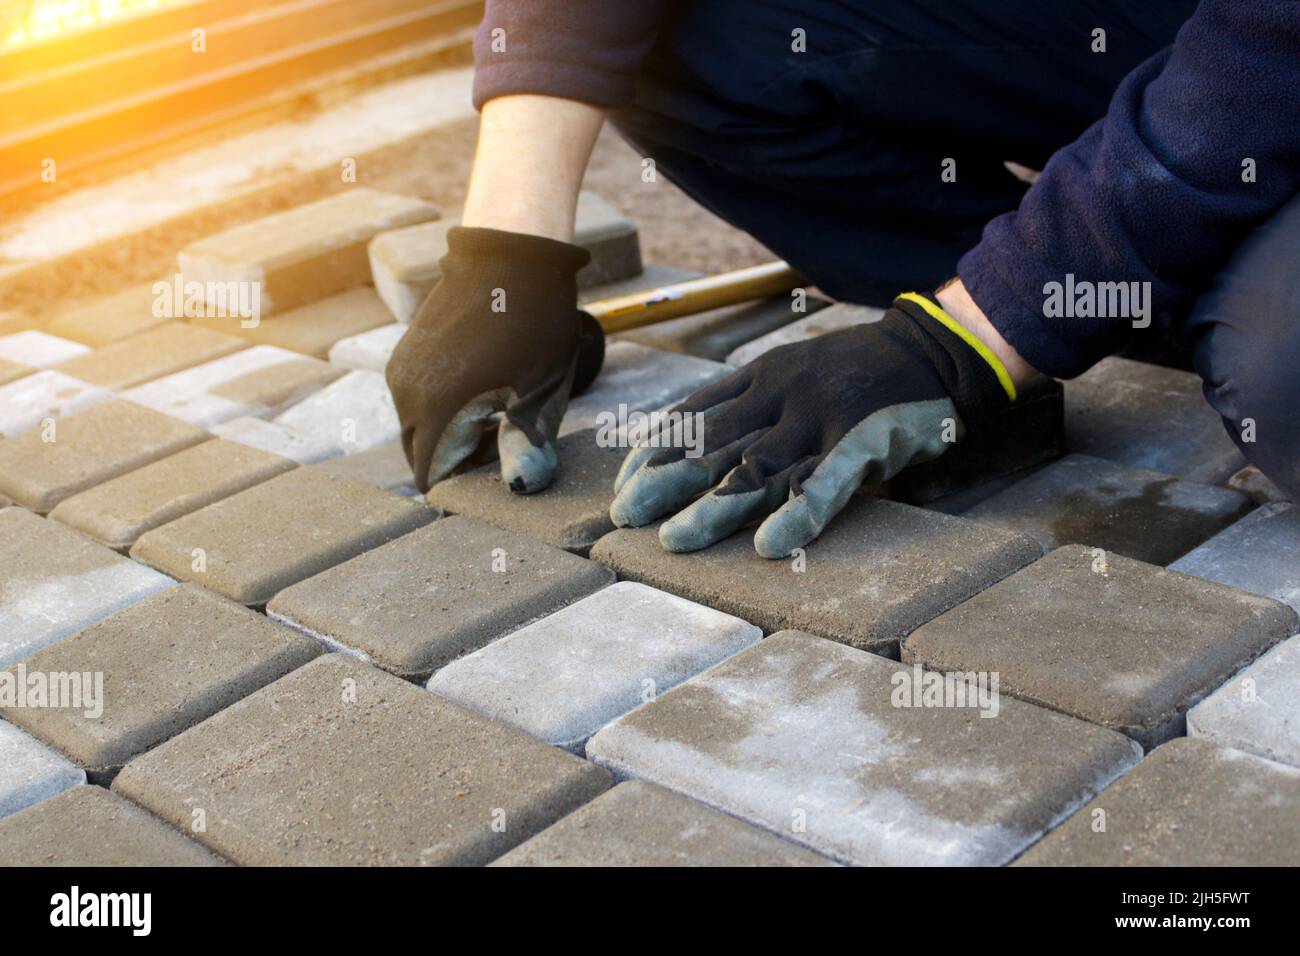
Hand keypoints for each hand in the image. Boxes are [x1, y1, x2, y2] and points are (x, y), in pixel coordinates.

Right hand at [386, 226, 601, 492]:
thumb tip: (520, 488)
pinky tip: (485, 390)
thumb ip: (525, 447)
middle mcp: (405, 392)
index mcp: (434, 409)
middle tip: (506, 445)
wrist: (511, 252)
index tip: (499, 476)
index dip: (465, 487)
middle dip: (458, 462)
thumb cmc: (534, 323)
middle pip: (422, 454)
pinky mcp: (406, 352)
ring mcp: (401, 369)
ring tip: (502, 412)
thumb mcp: (540, 393)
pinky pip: (417, 400)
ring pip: (418, 427)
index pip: (432, 476)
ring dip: (452, 434)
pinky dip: (443, 410)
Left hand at [608, 292, 1016, 556]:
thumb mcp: (793, 367)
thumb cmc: (856, 366)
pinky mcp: (861, 443)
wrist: (933, 348)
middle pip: (714, 446)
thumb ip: (748, 398)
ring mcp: (820, 420)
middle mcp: (781, 396)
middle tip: (625, 516)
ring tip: (674, 541)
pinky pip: (826, 485)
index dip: (656, 452)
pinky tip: (768, 545)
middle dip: (665, 482)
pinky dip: (797, 516)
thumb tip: (689, 437)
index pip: (694, 416)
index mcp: (761, 377)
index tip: (623, 483)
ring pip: (758, 469)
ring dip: (714, 509)